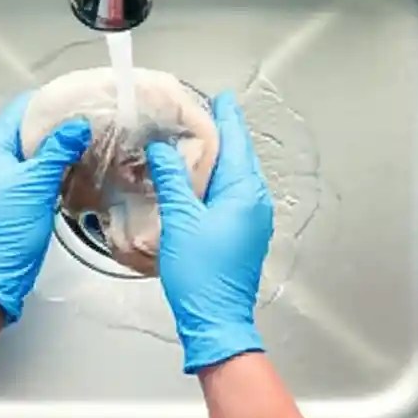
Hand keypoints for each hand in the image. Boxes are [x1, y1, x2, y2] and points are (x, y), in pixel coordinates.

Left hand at [0, 93, 89, 323]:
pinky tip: (77, 166)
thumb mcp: (37, 185)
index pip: (20, 109)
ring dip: (58, 145)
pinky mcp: (14, 196)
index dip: (48, 100)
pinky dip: (55, 165)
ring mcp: (2, 179)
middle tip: (89, 119)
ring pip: (34, 150)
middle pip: (27, 127)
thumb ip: (58, 150)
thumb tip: (77, 124)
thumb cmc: (7, 232)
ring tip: (89, 139)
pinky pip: (36, 171)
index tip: (77, 97)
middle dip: (58, 122)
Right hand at [145, 91, 273, 373]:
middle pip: (240, 158)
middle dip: (223, 135)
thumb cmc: (200, 272)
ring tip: (198, 141)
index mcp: (244, 192)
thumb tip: (162, 149)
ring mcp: (252, 220)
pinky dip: (217, 181)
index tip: (220, 98)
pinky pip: (232, 196)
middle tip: (205, 114)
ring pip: (236, 178)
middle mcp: (255, 202)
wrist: (216, 319)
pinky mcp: (243, 235)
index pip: (236, 143)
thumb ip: (172, 179)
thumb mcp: (179, 219)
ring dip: (219, 159)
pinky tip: (200, 180)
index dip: (226, 118)